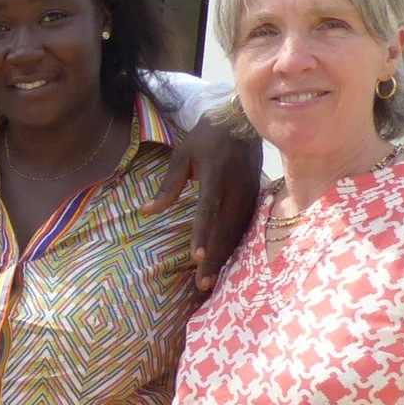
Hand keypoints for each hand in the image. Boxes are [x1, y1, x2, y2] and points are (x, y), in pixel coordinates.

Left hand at [149, 113, 261, 292]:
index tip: (197, 258)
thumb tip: (147, 211)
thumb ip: (168, 185)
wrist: (245, 119)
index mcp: (215, 175)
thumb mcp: (183, 154)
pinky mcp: (256, 197)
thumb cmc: (208, 136)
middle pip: (225, 229)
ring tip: (212, 281)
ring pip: (237, 232)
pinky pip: (246, 226)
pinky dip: (236, 246)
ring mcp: (249, 193)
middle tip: (202, 284)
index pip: (208, 210)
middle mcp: (236, 188)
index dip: (203, 235)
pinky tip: (227, 265)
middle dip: (214, 258)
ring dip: (225, 257)